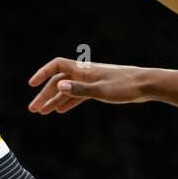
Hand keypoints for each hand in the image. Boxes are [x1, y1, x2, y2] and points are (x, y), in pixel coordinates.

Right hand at [27, 57, 147, 113]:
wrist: (146, 85)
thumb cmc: (125, 86)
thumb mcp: (101, 90)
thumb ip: (80, 89)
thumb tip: (59, 85)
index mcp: (84, 70)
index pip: (57, 66)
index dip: (43, 73)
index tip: (31, 85)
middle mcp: (86, 73)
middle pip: (60, 81)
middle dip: (45, 94)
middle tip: (33, 110)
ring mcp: (92, 81)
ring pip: (68, 89)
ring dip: (55, 100)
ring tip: (42, 112)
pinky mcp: (100, 88)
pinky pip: (79, 94)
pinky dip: (68, 102)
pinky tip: (60, 110)